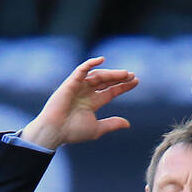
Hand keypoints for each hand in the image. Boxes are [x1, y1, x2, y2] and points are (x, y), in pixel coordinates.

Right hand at [21, 55, 138, 150]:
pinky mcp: (71, 82)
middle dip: (119, 78)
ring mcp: (79, 86)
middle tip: (132, 75)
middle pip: (106, 81)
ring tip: (124, 73)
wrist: (55, 130)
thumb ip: (112, 124)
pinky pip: (81, 70)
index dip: (123, 86)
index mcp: (93, 103)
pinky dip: (90, 64)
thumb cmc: (73, 132)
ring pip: (98, 75)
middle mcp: (87, 92)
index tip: (135, 81)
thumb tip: (128, 124)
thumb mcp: (97, 128)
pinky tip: (101, 60)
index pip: (111, 91)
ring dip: (110, 73)